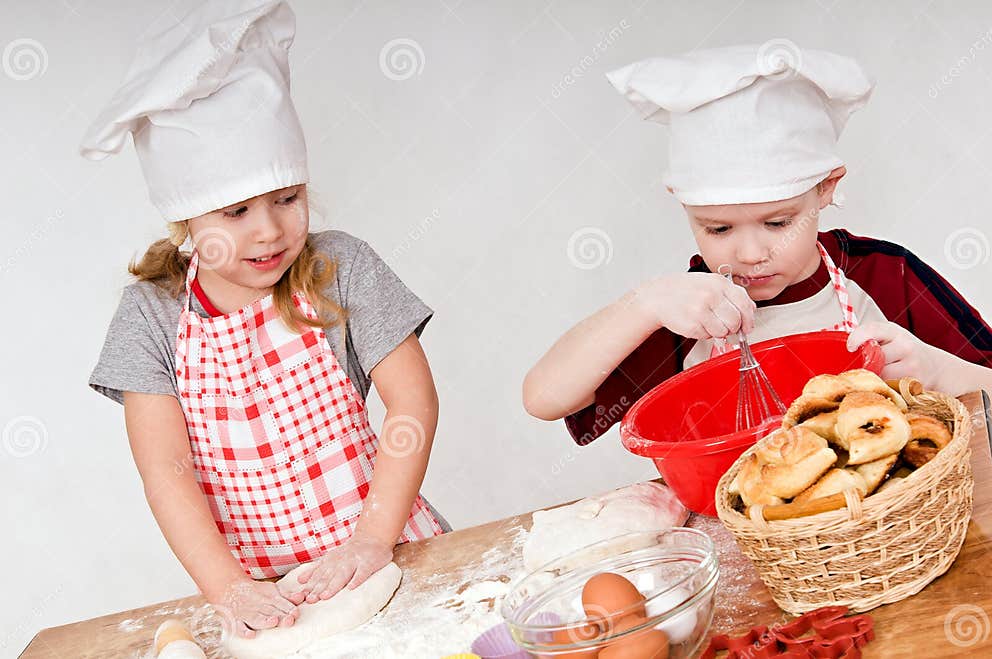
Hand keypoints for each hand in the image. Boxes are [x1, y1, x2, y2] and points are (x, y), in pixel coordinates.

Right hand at [216, 577, 297, 638]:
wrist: (231, 587)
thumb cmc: (257, 592)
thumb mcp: (273, 590)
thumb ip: (287, 596)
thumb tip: (302, 597)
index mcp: (269, 597)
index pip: (281, 603)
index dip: (289, 608)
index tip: (296, 613)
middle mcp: (258, 605)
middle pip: (271, 611)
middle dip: (280, 616)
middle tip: (290, 620)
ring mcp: (247, 613)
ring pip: (256, 619)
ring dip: (265, 621)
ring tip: (273, 622)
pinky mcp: (236, 621)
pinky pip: (239, 627)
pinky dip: (244, 631)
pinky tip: (251, 635)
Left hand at [283, 533, 393, 603]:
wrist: (372, 537)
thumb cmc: (350, 552)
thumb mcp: (331, 557)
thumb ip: (316, 568)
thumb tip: (300, 580)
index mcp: (330, 560)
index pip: (318, 574)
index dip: (309, 586)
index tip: (301, 597)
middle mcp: (340, 560)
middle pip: (328, 576)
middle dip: (317, 588)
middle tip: (310, 600)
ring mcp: (354, 561)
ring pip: (342, 574)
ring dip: (333, 585)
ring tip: (325, 596)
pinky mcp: (368, 563)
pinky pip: (362, 572)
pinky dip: (356, 580)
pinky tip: (351, 588)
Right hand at [632, 272, 755, 339]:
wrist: (657, 297)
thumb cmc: (683, 290)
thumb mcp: (709, 283)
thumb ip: (732, 294)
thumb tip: (751, 309)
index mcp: (719, 283)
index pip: (744, 304)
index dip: (748, 319)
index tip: (747, 326)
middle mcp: (711, 295)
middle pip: (736, 321)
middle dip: (732, 328)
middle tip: (724, 325)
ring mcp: (701, 310)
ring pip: (723, 331)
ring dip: (718, 331)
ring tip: (706, 322)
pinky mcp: (692, 325)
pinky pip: (708, 336)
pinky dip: (704, 334)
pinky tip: (696, 323)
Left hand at [846, 321, 943, 386]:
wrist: (937, 367)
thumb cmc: (904, 350)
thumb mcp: (890, 336)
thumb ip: (870, 337)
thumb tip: (842, 348)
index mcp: (895, 332)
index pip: (872, 329)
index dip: (857, 337)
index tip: (850, 347)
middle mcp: (906, 347)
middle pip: (874, 359)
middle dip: (866, 365)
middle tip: (864, 368)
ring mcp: (913, 367)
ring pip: (880, 377)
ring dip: (874, 379)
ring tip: (877, 376)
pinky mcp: (915, 386)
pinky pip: (889, 390)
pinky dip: (884, 390)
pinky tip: (886, 386)